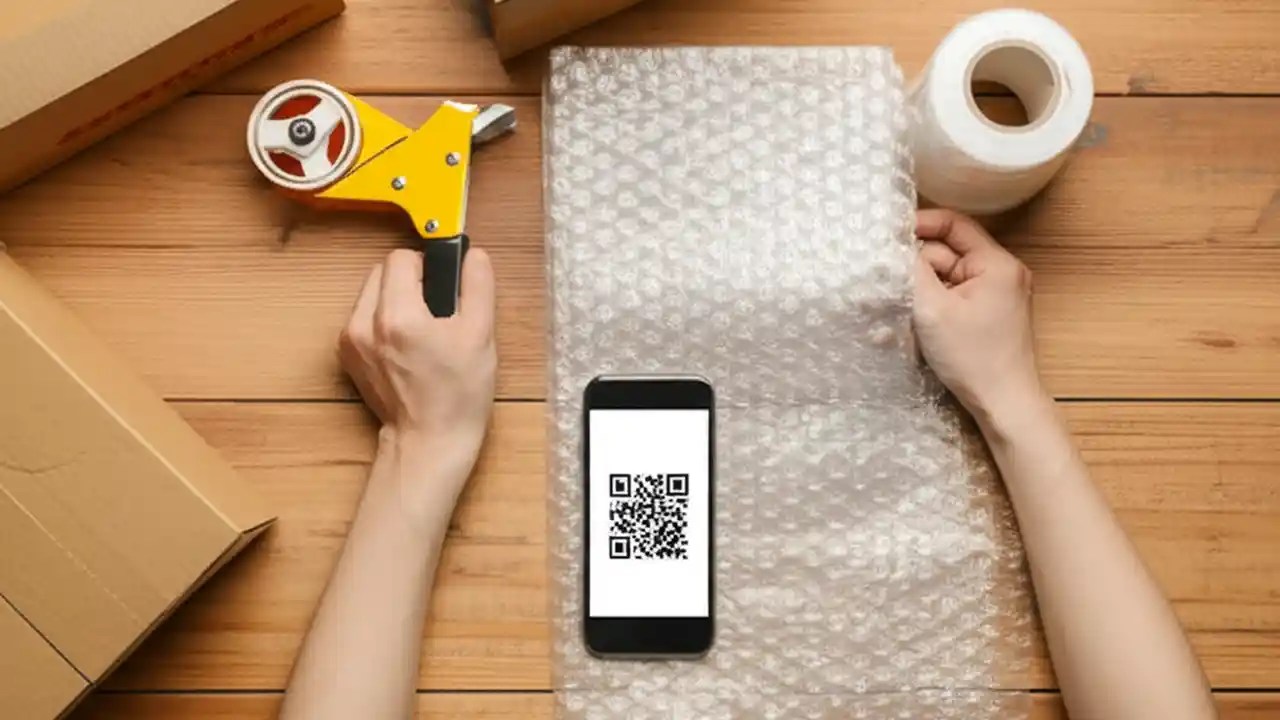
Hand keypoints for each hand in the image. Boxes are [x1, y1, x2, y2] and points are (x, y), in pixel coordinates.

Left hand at [339, 248, 496, 467]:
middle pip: (382, 271)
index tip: (443, 287)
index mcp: (398, 316)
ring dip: (394, 298)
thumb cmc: (459, 393)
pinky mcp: (347, 356)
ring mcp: (350, 341)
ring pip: (370, 293)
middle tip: (435, 308)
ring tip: (420, 328)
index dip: (427, 265)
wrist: (429, 441)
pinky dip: (382, 320)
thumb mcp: (480, 336)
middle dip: (409, 280)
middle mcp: (364, 323)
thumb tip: (472, 255)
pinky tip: (404, 344)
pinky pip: (363, 317)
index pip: (402, 258)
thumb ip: (477, 286)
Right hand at [912, 209, 1045, 419]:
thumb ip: (911, 270)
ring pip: (948, 275)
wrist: (1004, 404)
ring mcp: (997, 293)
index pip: (954, 224)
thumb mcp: (933, 309)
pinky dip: (934, 301)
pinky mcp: (990, 313)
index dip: (920, 224)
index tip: (888, 238)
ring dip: (924, 286)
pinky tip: (918, 319)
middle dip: (918, 265)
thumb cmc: (972, 357)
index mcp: (996, 263)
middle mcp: (1002, 272)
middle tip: (891, 283)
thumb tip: (892, 244)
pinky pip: (955, 294)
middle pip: (948, 251)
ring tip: (904, 307)